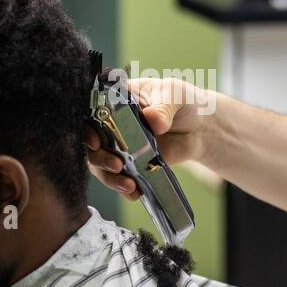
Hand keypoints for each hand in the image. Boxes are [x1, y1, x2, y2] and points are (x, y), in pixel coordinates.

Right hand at [84, 76, 210, 200]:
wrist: (199, 128)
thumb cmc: (181, 101)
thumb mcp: (174, 95)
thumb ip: (163, 107)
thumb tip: (152, 119)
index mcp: (116, 100)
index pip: (91, 112)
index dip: (87, 129)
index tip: (95, 142)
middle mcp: (111, 124)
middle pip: (91, 143)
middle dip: (99, 158)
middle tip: (116, 165)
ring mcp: (119, 146)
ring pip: (101, 164)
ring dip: (109, 177)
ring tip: (128, 184)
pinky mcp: (130, 164)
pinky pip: (120, 178)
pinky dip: (124, 188)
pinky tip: (134, 192)